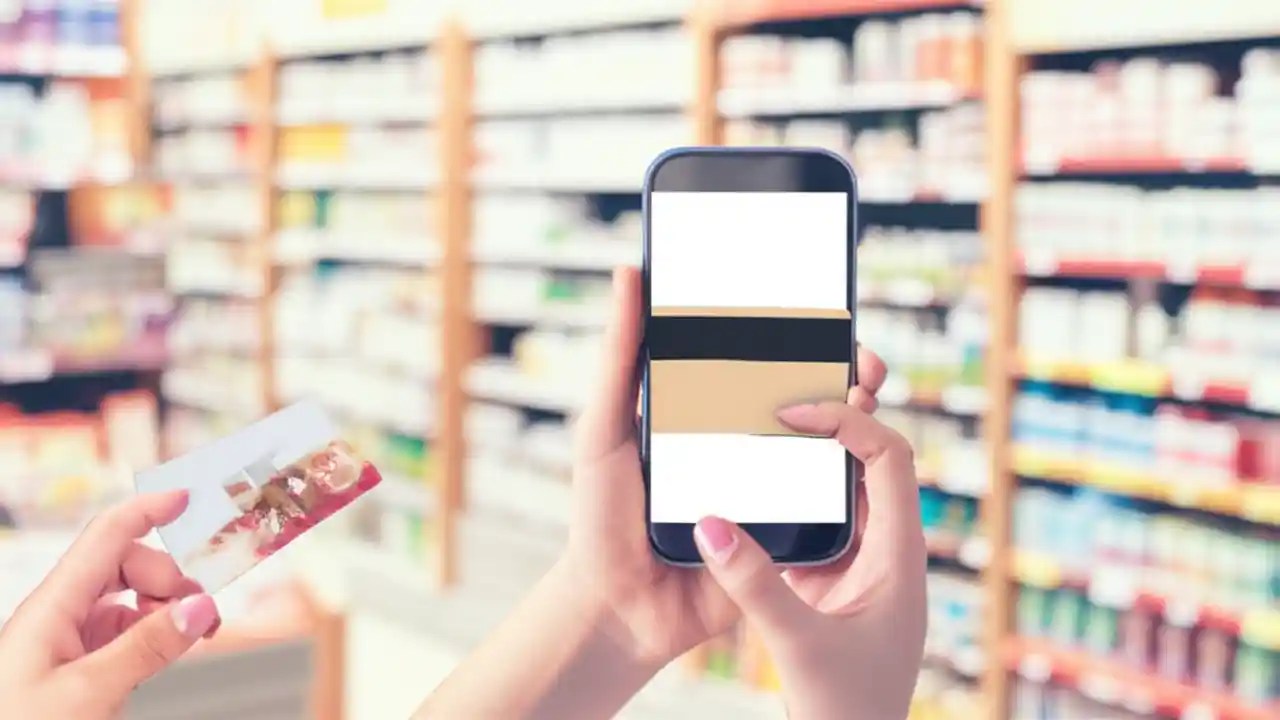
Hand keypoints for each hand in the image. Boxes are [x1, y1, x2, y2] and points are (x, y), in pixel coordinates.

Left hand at [0, 491, 221, 718]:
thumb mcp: (86, 695)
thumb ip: (145, 648)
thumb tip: (200, 607)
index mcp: (51, 609)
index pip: (107, 537)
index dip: (148, 511)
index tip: (190, 499)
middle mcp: (57, 618)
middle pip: (124, 568)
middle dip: (168, 578)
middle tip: (200, 614)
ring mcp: (64, 645)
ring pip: (127, 603)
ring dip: (164, 610)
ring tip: (189, 640)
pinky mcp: (73, 673)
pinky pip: (121, 636)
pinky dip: (150, 638)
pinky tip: (161, 661)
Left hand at [562, 266, 887, 666]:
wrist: (618, 610)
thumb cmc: (601, 517)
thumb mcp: (604, 428)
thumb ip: (620, 358)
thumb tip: (629, 273)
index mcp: (701, 412)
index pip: (753, 360)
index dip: (790, 332)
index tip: (821, 306)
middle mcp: (738, 444)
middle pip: (800, 396)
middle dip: (837, 370)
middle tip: (857, 356)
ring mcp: (764, 489)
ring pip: (822, 444)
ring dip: (852, 417)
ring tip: (864, 395)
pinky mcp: (781, 533)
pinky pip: (823, 502)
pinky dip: (848, 478)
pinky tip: (861, 453)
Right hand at [693, 404, 926, 719]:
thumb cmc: (846, 711)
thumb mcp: (796, 643)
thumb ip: (753, 584)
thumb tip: (708, 524)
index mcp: (900, 555)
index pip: (888, 458)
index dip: (848, 421)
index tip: (793, 413)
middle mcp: (888, 550)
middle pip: (871, 460)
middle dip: (833, 420)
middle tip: (783, 390)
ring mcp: (864, 565)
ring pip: (844, 490)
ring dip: (810, 457)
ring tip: (765, 422)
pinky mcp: (837, 582)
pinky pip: (820, 522)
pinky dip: (791, 498)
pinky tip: (754, 486)